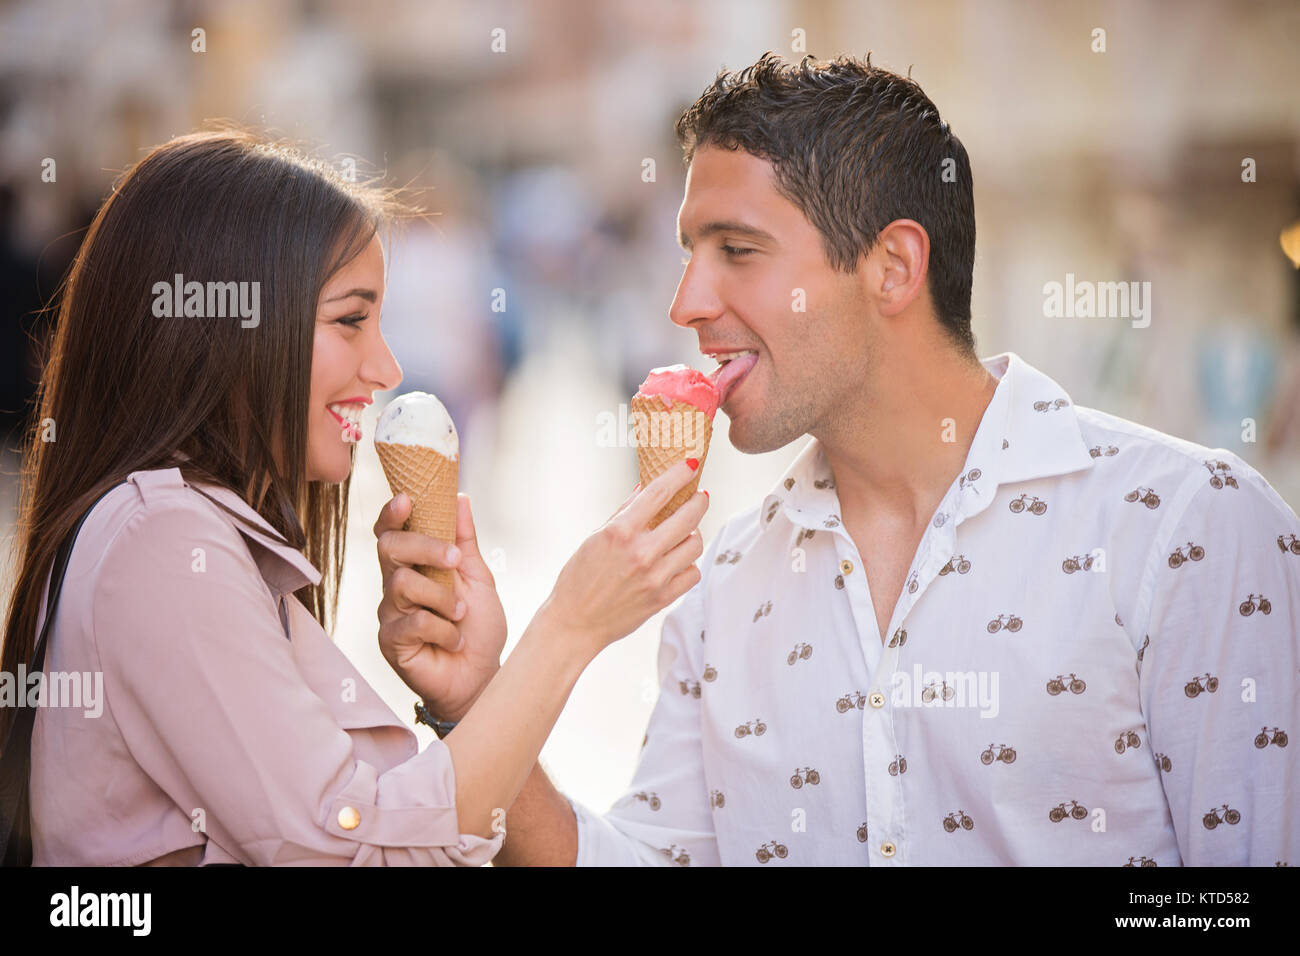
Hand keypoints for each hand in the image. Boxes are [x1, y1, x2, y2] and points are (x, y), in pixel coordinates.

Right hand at [375, 492, 506, 721]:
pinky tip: (455, 640)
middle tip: (454, 560)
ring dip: (442, 597)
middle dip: (424, 547)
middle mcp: (396, 586)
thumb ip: (465, 541)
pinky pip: (412, 622)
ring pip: (402, 584)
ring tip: (460, 615)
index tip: (407, 498)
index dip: (392, 514)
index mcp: (415, 566)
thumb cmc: (479, 628)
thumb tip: (459, 497)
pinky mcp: (391, 642)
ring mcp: (390, 614)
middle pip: (389, 548)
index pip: (391, 532)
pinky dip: (444, 629)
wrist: (482, 676)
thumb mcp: (478, 578)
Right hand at [538, 459, 708, 659]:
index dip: (678, 475)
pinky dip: (688, 564)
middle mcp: (641, 553)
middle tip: (700, 496)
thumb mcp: (595, 537)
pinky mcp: (663, 598)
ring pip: (695, 544)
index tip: (689, 465)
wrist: (575, 623)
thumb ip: (624, 513)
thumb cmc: (579, 578)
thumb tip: (645, 488)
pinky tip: (677, 561)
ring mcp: (655, 577)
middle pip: (688, 517)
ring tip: (684, 533)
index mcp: (620, 533)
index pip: (659, 493)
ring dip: (693, 534)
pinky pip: (692, 573)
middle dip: (699, 501)